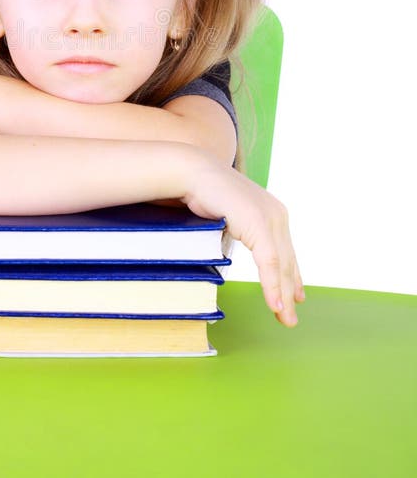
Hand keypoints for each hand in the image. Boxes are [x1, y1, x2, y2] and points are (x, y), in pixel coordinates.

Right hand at [183, 156, 304, 326]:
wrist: (194, 172)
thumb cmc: (205, 193)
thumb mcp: (232, 218)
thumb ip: (243, 231)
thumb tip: (239, 250)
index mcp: (273, 213)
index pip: (286, 252)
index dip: (292, 276)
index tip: (296, 297)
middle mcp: (277, 215)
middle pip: (287, 262)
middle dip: (289, 291)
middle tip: (289, 318)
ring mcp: (270, 218)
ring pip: (281, 265)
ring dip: (282, 295)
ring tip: (285, 318)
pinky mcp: (259, 225)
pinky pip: (269, 262)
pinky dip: (272, 285)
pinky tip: (276, 304)